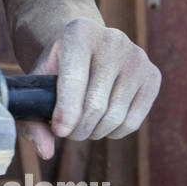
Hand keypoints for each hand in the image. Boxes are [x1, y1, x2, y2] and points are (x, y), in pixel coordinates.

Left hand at [21, 18, 160, 159]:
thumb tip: (45, 153)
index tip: (59, 131)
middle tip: (67, 132)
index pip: (74, 80)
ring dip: (95, 132)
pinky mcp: (153, 75)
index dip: (66, 113)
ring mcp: (137, 57)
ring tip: (83, 126)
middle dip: (78, 129)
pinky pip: (133, 121)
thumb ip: (33, 118)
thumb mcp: (38, 82)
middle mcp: (113, 40)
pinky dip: (114, 132)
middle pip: (96, 105)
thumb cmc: (57, 66)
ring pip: (115, 117)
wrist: (86, 46)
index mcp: (79, 33)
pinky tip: (102, 123)